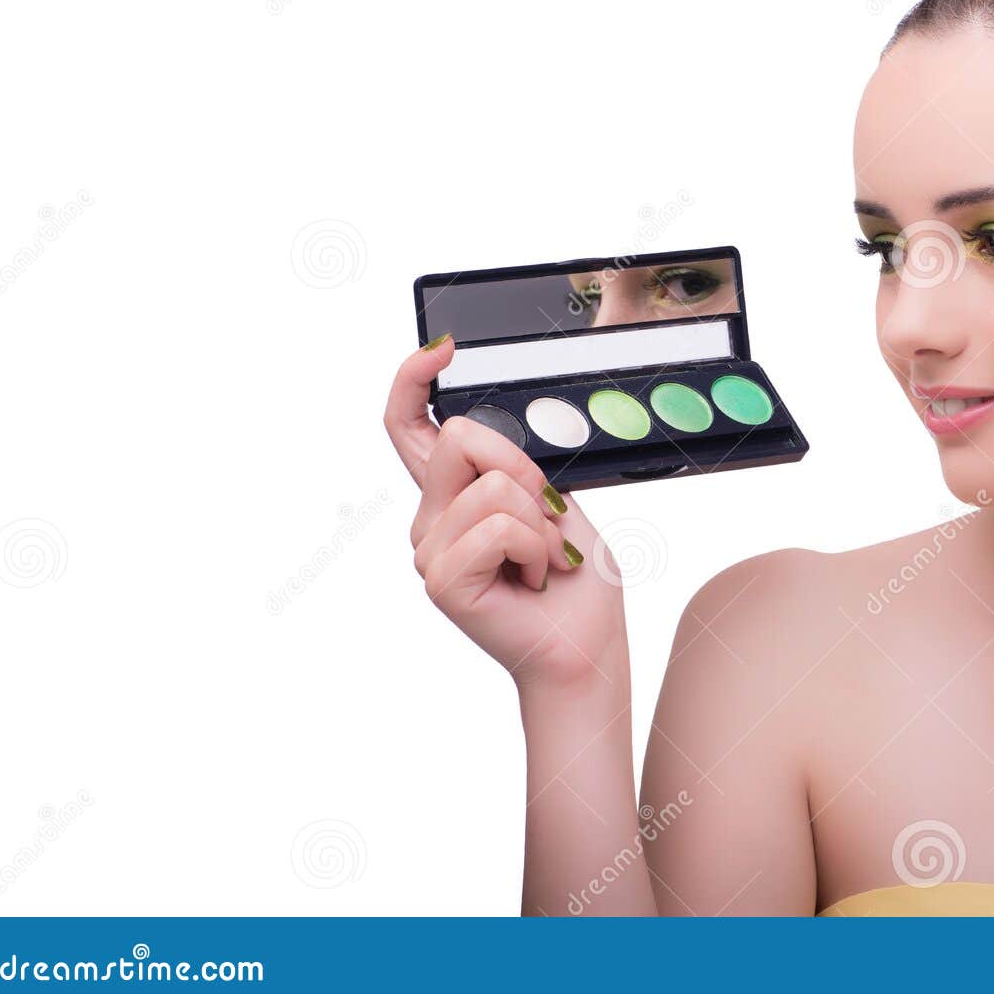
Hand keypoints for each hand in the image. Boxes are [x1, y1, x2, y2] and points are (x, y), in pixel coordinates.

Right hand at [383, 336, 625, 688]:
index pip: (408, 425)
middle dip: (524, 469)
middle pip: (460, 438)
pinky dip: (538, 549)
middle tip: (550, 520)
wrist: (586, 645)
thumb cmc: (574, 580)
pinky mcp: (443, 580)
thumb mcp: (552, 502)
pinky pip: (499, 526)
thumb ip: (516, 465)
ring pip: (492, 486)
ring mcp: (431, 550)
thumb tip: (500, 430)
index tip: (444, 348)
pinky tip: (536, 579)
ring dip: (542, 522)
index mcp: (453, 494)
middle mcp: (431, 519)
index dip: (412, 378)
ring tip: (546, 560)